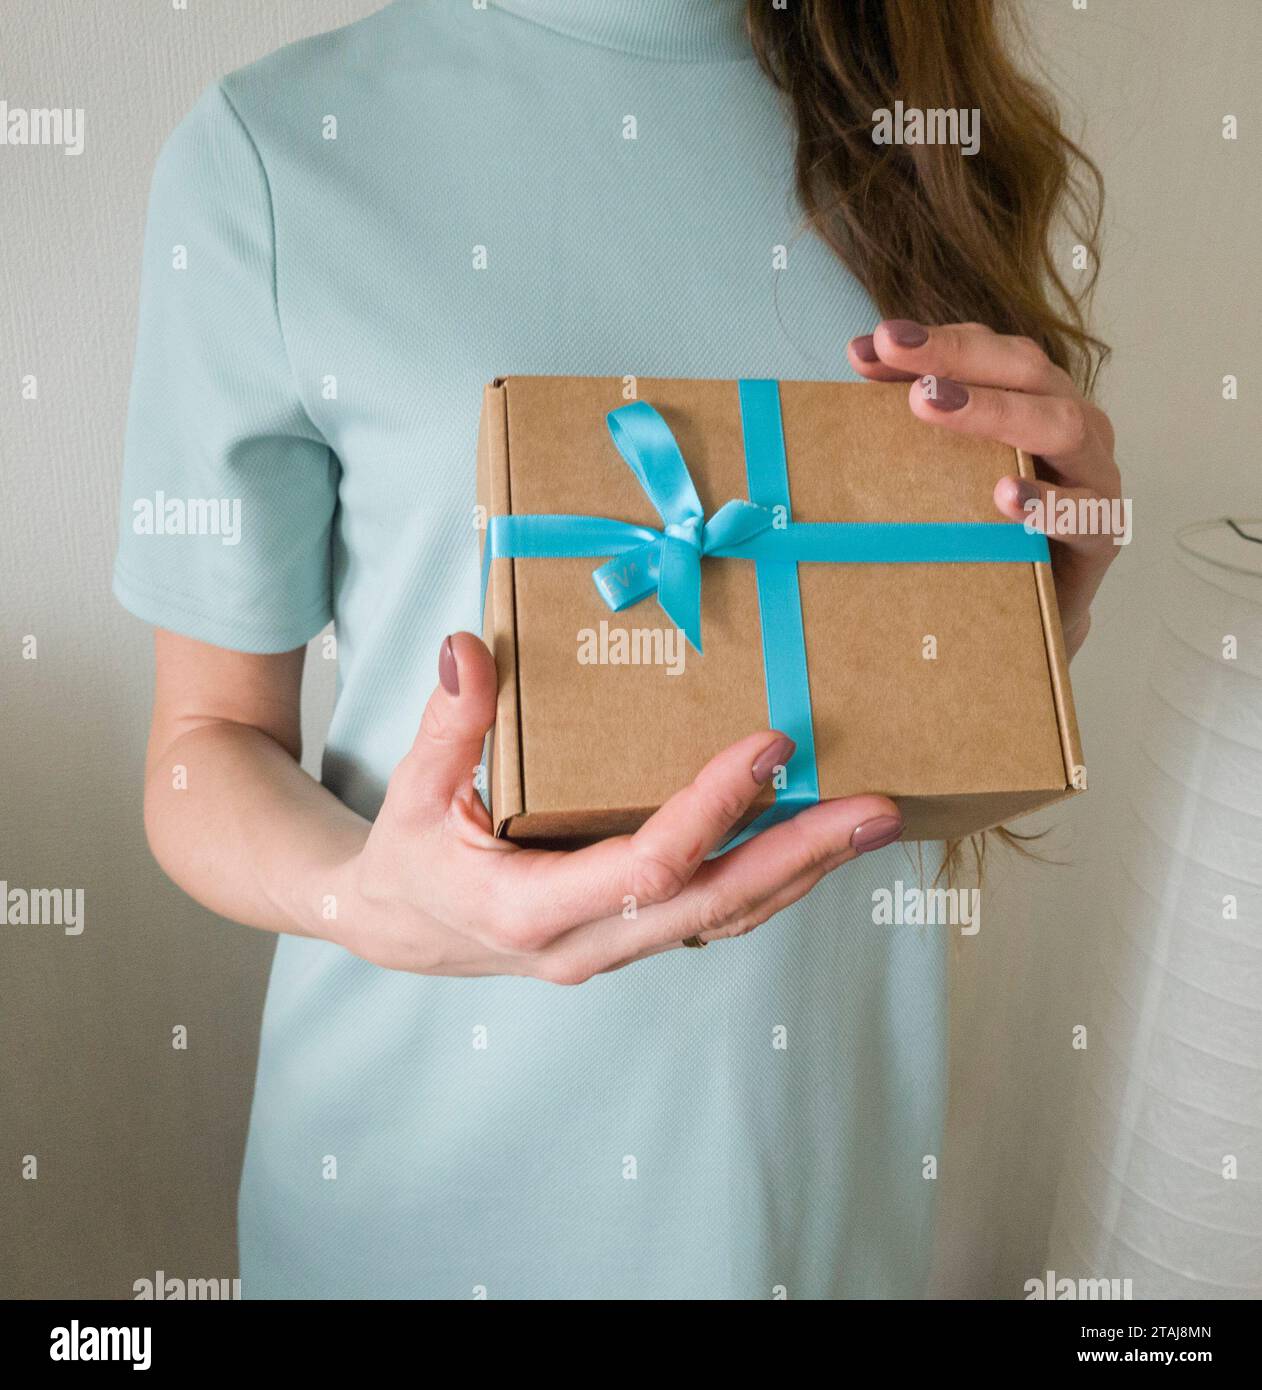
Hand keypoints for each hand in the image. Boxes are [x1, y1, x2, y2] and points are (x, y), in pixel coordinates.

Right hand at [328, 633, 903, 982]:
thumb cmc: (409, 855)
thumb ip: (449, 720)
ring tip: (870, 825)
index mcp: (529, 909)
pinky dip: (770, 882)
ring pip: (725, 920)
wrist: (400, 928)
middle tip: (874, 810)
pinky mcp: (631, 940)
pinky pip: (714, 918)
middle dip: (799, 857)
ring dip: (802, 873)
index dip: (712, 810)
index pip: (646, 866)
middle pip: (714, 906)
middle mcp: (585, 945)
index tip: (768, 748)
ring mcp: (614, 951)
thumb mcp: (414, 786)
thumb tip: (467, 645)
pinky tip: (814, 846)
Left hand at [847, 320, 1120, 658]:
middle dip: (959, 359)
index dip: (936, 341)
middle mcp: (1074, 421)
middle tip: (900, 360)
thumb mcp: (950, 470)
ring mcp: (1095, 473)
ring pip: (1060, 425)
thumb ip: (915, 421)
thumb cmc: (992, 526)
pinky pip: (1082, 512)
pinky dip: (1045, 503)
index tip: (875, 343)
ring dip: (994, 412)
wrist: (1035, 604)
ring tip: (934, 406)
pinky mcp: (1102, 531)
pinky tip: (1005, 497)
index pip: (990, 350)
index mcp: (1038, 397)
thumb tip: (860, 363)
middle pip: (1025, 370)